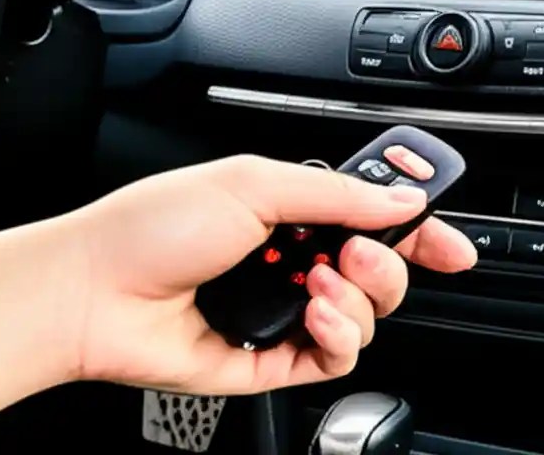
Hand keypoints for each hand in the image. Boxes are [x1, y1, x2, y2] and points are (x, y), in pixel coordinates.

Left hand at [60, 155, 476, 394]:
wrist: (94, 291)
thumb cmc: (152, 226)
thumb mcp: (253, 183)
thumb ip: (338, 193)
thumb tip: (401, 202)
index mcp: (291, 210)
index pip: (376, 221)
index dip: (419, 231)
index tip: (449, 241)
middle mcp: (293, 261)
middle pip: (384, 271)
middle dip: (386, 262)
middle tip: (355, 249)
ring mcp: (284, 310)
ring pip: (368, 316)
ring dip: (358, 297)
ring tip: (316, 283)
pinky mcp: (272, 359)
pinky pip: (337, 358)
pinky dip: (340, 336)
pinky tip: (314, 315)